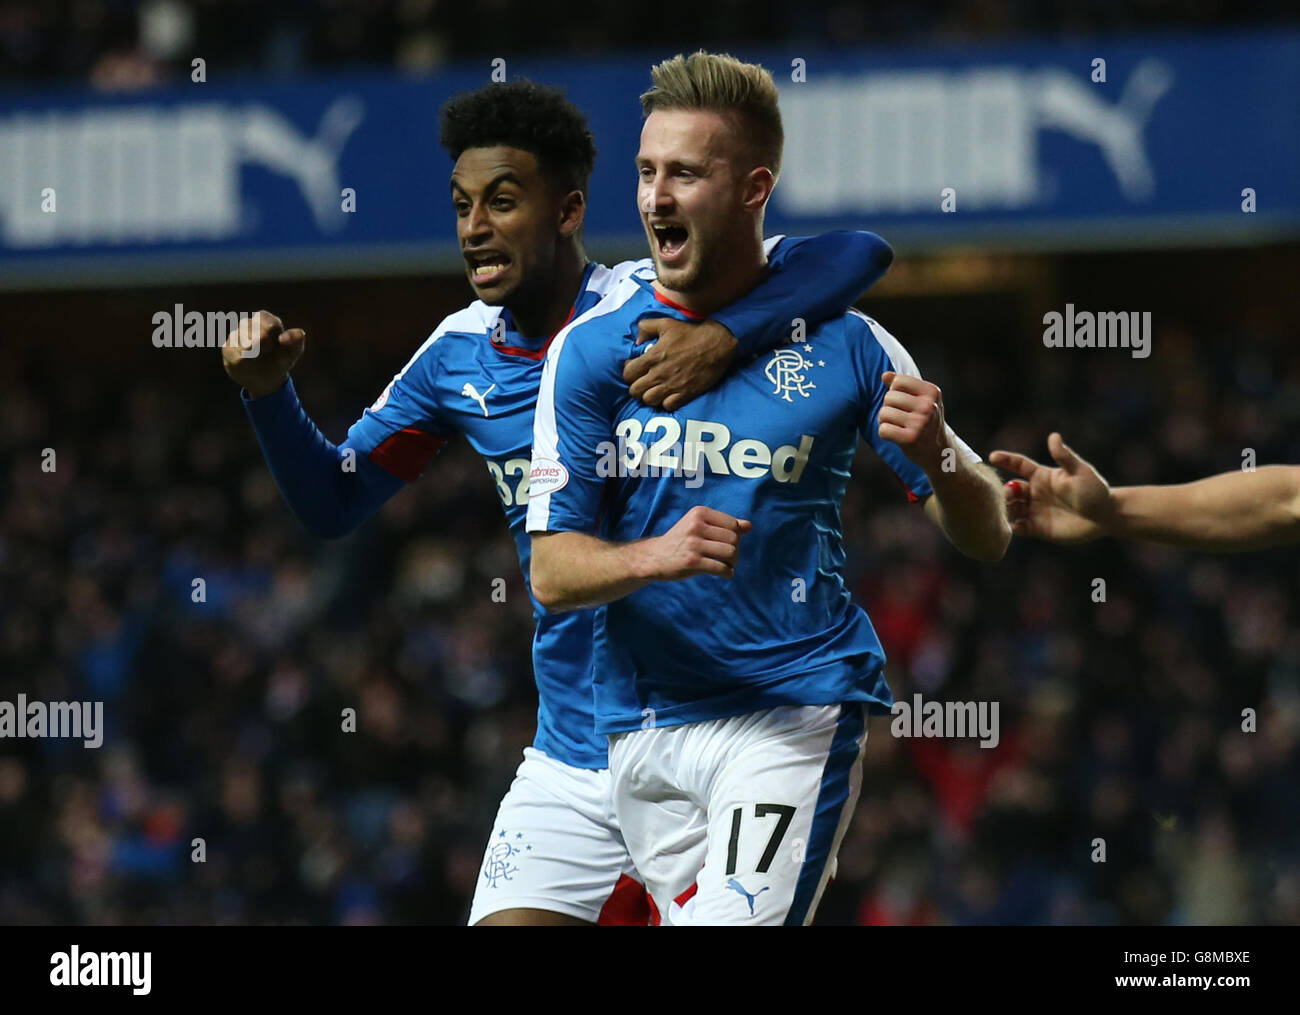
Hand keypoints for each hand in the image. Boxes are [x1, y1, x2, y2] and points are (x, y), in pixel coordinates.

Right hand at [221, 310, 305, 397]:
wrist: (264, 379)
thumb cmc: (280, 360)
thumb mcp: (292, 352)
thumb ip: (296, 341)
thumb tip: (289, 336)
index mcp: (265, 321)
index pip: (265, 319)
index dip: (271, 331)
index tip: (280, 342)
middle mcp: (248, 325)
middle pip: (252, 328)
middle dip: (263, 342)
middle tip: (268, 350)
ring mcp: (236, 336)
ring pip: (241, 341)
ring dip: (253, 353)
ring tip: (258, 358)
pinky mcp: (227, 349)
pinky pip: (234, 354)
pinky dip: (244, 362)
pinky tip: (249, 364)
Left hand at [622, 317, 737, 410]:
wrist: (717, 344)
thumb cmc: (691, 333)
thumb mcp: (666, 323)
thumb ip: (646, 328)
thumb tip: (637, 341)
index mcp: (653, 357)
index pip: (628, 373)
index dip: (629, 372)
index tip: (635, 369)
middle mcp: (660, 374)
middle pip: (635, 391)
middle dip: (636, 387)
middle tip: (643, 381)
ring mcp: (672, 385)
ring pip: (648, 401)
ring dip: (649, 396)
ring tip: (654, 389)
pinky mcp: (685, 393)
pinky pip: (667, 406)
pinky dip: (665, 402)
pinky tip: (668, 395)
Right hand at [645, 505, 752, 580]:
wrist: (654, 557)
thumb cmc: (681, 541)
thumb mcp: (699, 526)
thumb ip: (724, 525)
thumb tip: (749, 526)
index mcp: (699, 513)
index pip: (733, 524)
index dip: (736, 536)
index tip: (728, 545)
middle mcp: (696, 526)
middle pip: (734, 539)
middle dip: (736, 551)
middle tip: (729, 559)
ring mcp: (693, 544)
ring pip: (730, 552)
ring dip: (733, 563)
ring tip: (727, 566)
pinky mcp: (691, 562)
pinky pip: (721, 568)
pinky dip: (727, 573)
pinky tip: (725, 574)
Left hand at [877, 371, 948, 472]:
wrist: (938, 450)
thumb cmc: (925, 420)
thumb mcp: (921, 399)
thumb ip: (903, 385)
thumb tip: (884, 375)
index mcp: (932, 391)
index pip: (898, 381)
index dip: (895, 391)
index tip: (905, 402)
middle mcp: (928, 406)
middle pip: (888, 397)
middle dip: (889, 407)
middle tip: (901, 417)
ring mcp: (920, 423)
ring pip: (883, 413)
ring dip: (885, 421)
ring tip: (898, 426)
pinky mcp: (910, 439)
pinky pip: (883, 430)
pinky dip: (885, 433)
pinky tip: (896, 436)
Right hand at [989, 433, 1114, 542]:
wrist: (1106, 516)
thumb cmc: (1095, 490)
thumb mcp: (1080, 472)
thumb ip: (1064, 456)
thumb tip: (1053, 436)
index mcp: (1042, 476)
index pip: (1018, 465)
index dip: (1005, 460)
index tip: (993, 457)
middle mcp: (1035, 492)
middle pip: (1010, 488)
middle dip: (1003, 490)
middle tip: (1006, 494)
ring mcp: (1035, 510)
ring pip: (1011, 508)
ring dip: (1005, 509)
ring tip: (1005, 510)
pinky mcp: (1038, 528)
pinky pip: (1019, 527)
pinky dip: (1012, 527)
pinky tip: (1012, 526)